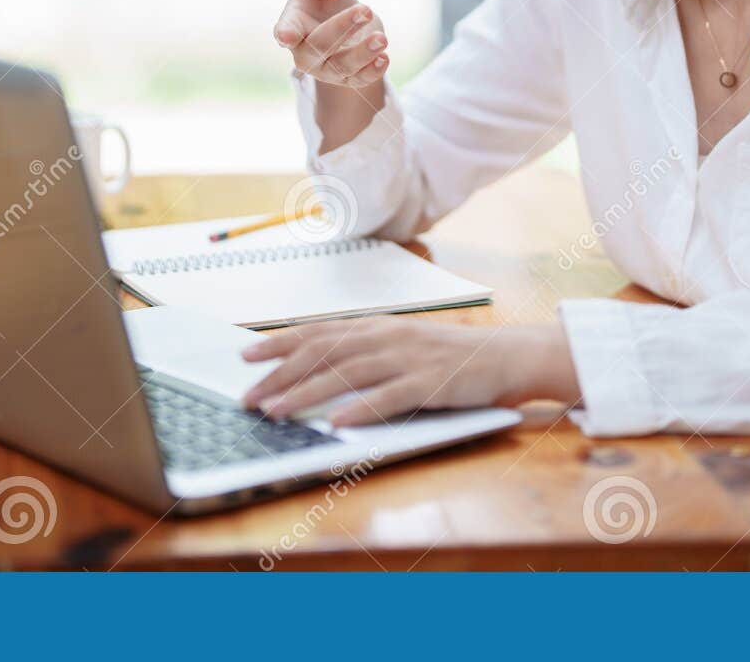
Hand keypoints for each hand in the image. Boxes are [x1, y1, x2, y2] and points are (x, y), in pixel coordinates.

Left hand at [240, 318, 580, 426]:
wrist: (503, 356)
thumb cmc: (448, 356)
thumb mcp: (401, 343)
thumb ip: (363, 351)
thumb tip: (314, 367)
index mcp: (377, 326)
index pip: (318, 331)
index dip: (280, 343)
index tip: (245, 357)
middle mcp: (387, 337)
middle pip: (324, 352)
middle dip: (281, 374)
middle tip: (248, 396)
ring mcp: (408, 359)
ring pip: (348, 374)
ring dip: (308, 393)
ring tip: (278, 410)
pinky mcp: (430, 383)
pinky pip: (390, 397)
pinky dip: (361, 409)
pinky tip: (336, 422)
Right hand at [272, 0, 388, 87]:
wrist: (347, 13)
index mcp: (291, 24)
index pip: (285, 31)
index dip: (286, 34)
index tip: (287, 36)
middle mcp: (304, 51)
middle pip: (319, 46)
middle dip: (342, 27)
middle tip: (366, 9)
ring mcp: (326, 68)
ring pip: (341, 67)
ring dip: (362, 53)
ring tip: (381, 38)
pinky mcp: (349, 76)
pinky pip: (359, 79)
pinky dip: (372, 71)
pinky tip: (384, 58)